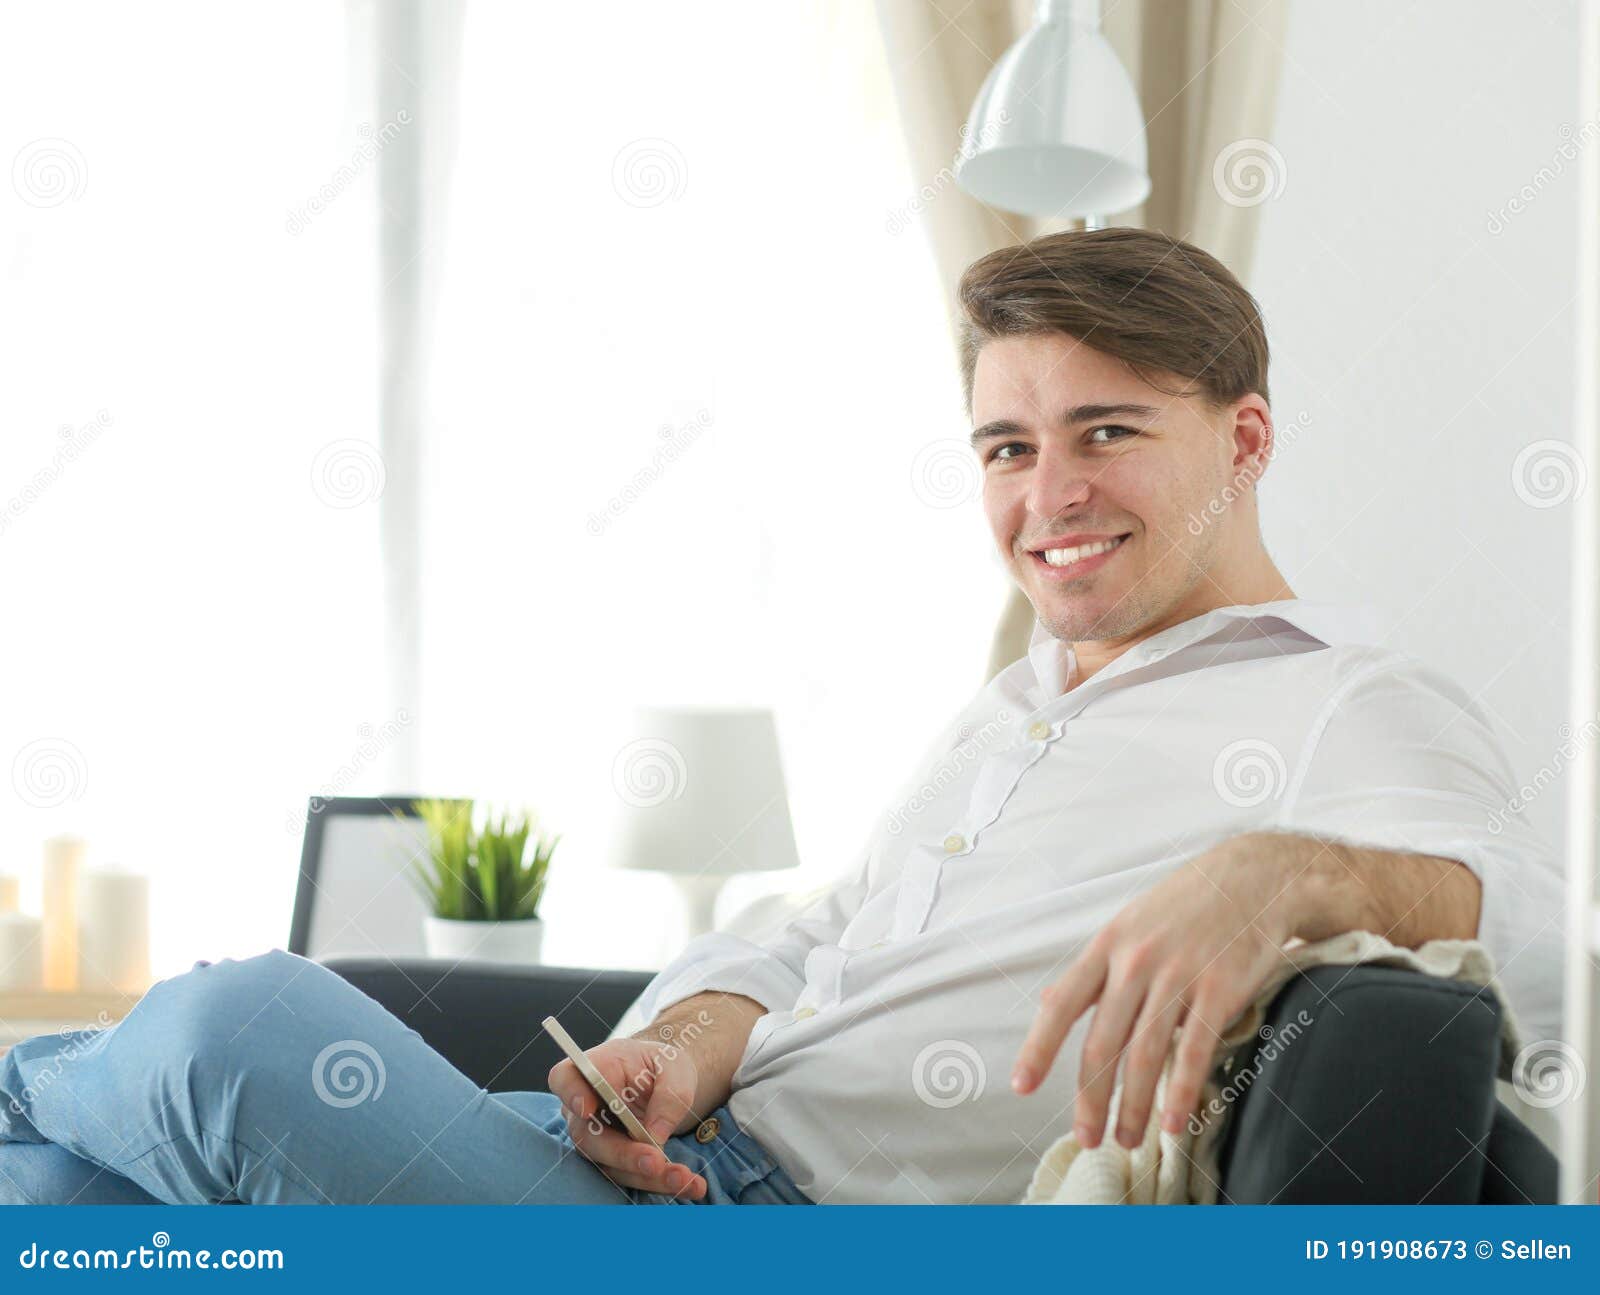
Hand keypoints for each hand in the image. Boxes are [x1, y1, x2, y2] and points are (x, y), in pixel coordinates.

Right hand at [548, 1037, 707, 1199]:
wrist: (667, 1082)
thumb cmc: (662, 1066)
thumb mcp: (675, 1067)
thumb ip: (668, 1095)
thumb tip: (655, 1135)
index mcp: (596, 1068)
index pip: (565, 1078)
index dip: (570, 1094)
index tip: (587, 1109)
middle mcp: (586, 1106)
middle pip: (588, 1134)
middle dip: (622, 1153)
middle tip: (654, 1162)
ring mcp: (596, 1137)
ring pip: (610, 1164)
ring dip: (647, 1176)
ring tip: (683, 1179)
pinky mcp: (613, 1160)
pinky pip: (631, 1176)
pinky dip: (660, 1183)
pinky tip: (691, 1186)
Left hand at [1011, 842, 1301, 1147]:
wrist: (1254, 877)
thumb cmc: (1187, 905)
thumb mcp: (1128, 924)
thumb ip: (1094, 969)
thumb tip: (1050, 1001)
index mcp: (1107, 946)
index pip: (1062, 1005)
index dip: (1038, 1048)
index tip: (1022, 1086)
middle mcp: (1136, 961)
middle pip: (1103, 1043)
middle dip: (1090, 1098)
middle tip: (1086, 1138)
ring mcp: (1179, 975)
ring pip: (1145, 1054)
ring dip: (1134, 1106)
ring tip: (1127, 1138)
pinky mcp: (1220, 989)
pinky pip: (1194, 1050)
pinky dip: (1180, 1092)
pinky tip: (1173, 1122)